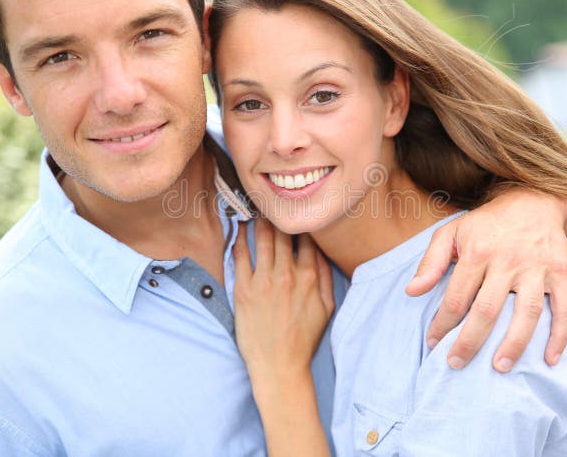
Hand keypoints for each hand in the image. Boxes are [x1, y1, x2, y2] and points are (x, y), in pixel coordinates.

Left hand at [233, 218, 334, 382]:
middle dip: (279, 213)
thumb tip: (320, 251)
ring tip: (257, 207)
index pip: (306, 237)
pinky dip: (240, 238)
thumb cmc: (303, 339)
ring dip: (260, 219)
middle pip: (282, 232)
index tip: (295, 210)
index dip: (301, 221)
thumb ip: (324, 276)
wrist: (279, 366)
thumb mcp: (327, 308)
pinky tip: (240, 226)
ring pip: (262, 238)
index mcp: (308, 277)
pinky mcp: (243, 289)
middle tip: (273, 200)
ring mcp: (263, 281)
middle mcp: (286, 274)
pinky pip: (240, 255)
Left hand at [405, 188, 566, 371]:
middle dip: (470, 341)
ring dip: (514, 344)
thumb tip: (412, 291)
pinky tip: (550, 359)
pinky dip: (560, 335)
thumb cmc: (486, 224)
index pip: (456, 297)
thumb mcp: (452, 232)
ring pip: (527, 312)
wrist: (534, 200)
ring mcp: (536, 268)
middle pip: (488, 309)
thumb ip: (431, 262)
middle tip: (457, 364)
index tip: (433, 343)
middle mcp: (507, 261)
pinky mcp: (560, 272)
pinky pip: (564, 308)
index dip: (442, 323)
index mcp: (477, 252)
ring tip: (500, 368)